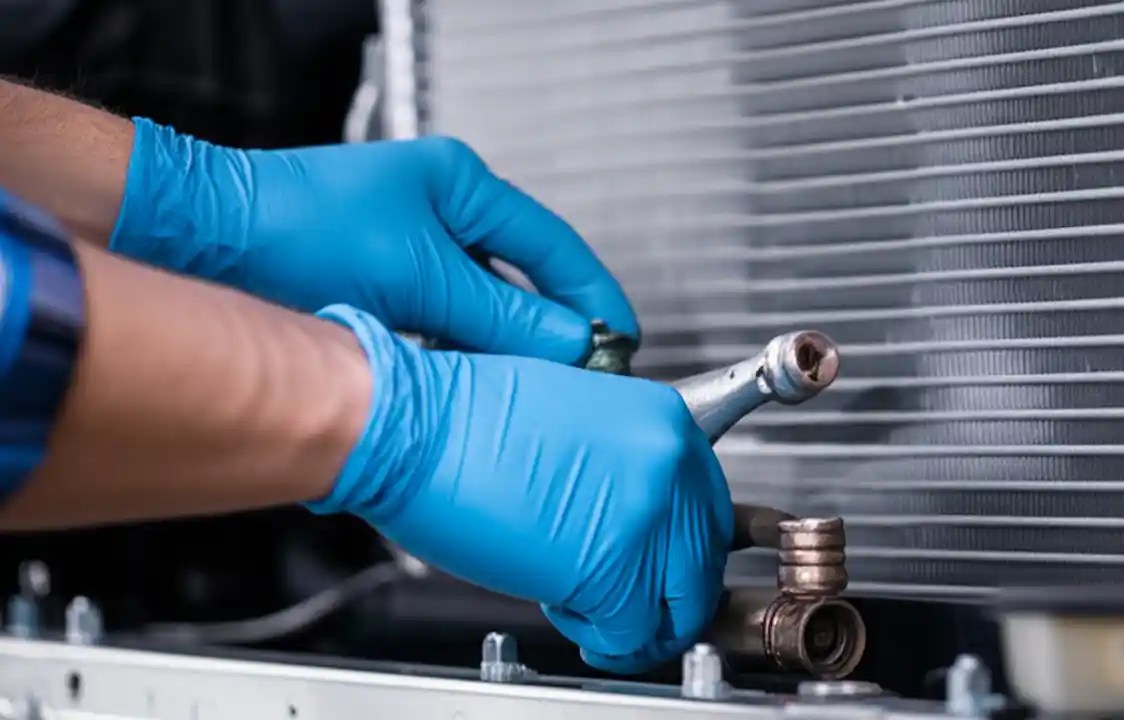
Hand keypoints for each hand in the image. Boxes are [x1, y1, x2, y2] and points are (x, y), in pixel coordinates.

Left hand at [109, 119, 636, 364]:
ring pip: (484, 311)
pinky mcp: (385, 291)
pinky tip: (477, 386)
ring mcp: (413, 254)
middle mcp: (442, 216)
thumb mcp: (419, 276)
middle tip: (585, 376)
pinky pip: (446, 327)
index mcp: (462, 188)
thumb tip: (572, 340)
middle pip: (523, 282)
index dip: (593, 296)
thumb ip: (501, 312)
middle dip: (553, 330)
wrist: (205, 241)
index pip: (553, 246)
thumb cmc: (296, 231)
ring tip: (535, 390)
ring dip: (506, 348)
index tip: (623, 339)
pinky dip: (465, 355)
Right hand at [314, 304, 733, 672]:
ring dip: (641, 621)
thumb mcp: (568, 416)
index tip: (658, 559)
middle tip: (635, 600)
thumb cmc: (461, 417)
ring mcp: (647, 515)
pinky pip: (631, 630)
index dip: (677, 540)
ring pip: (681, 601)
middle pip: (704, 554)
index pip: (706, 498)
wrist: (410, 424)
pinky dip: (605, 638)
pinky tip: (570, 617)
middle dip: (669, 587)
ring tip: (598, 617)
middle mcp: (668, 461)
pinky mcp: (613, 567)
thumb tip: (625, 504)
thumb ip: (615, 458)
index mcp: (661, 417)